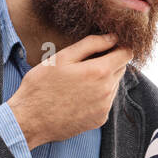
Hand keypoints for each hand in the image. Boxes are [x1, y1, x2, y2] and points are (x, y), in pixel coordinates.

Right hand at [7, 33, 133, 146]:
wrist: (30, 120)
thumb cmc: (41, 85)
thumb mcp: (62, 58)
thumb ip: (91, 44)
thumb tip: (113, 37)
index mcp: (99, 72)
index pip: (127, 53)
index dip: (119, 46)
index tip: (106, 45)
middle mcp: (108, 91)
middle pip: (121, 69)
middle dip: (109, 62)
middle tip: (85, 62)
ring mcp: (105, 107)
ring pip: (114, 85)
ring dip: (103, 79)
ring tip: (79, 81)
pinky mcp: (100, 120)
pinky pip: (106, 102)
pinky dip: (98, 96)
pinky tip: (78, 96)